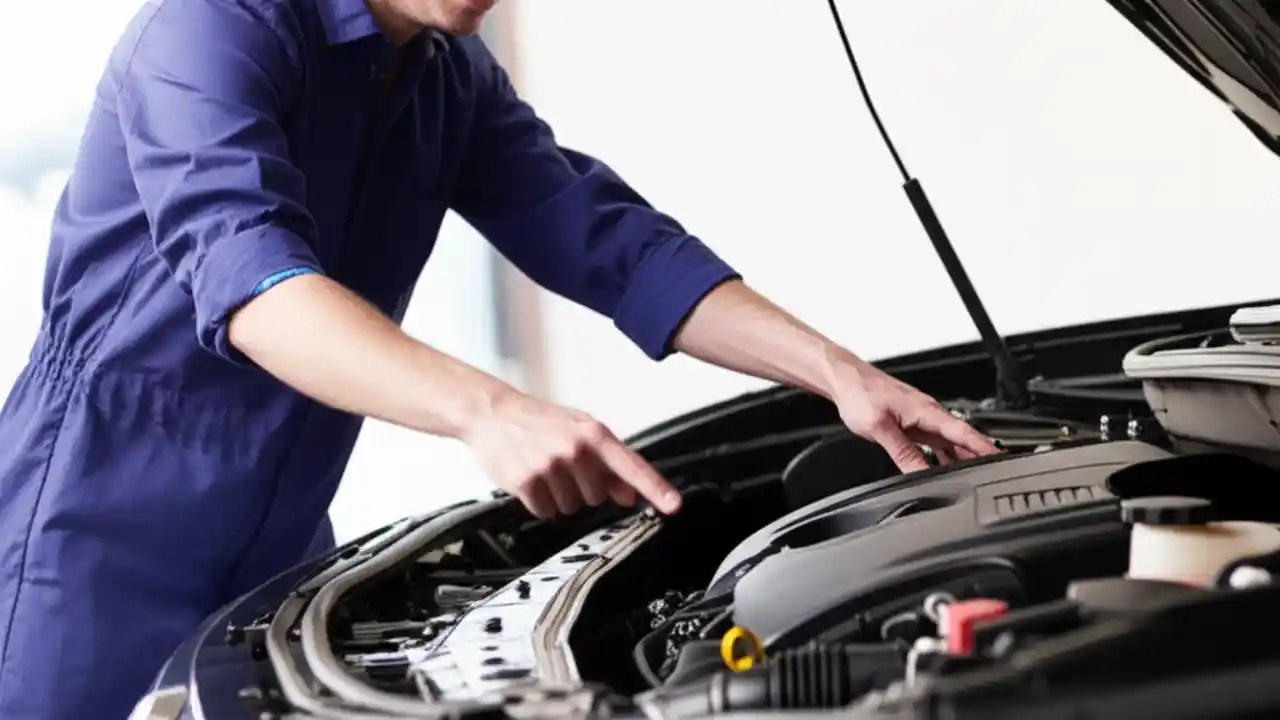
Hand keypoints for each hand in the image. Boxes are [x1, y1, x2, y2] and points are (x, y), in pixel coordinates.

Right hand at [461, 389, 681, 518]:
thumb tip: (629, 493)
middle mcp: (575, 450)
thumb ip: (608, 463)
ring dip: (560, 495)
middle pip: (597, 497)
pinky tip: (532, 478)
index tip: (673, 505)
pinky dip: (540, 502)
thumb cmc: (539, 420)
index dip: (656, 488)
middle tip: (563, 466)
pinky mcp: (527, 483)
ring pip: (572, 507)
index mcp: (593, 433)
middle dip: (583, 487)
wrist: (493, 414)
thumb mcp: (579, 431)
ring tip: (545, 469)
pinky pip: (546, 511)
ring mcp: (550, 467)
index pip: (632, 466)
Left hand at [824, 350, 998, 472]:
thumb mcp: (880, 428)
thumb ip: (903, 453)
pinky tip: (941, 469)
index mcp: (927, 411)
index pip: (965, 432)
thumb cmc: (860, 393)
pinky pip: (933, 443)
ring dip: (960, 459)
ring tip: (972, 480)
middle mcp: (928, 414)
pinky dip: (941, 456)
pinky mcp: (910, 423)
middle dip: (978, 458)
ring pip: (948, 443)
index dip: (985, 448)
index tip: (1004, 461)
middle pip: (961, 440)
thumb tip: (920, 474)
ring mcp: (920, 419)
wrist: (844, 380)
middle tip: (993, 479)